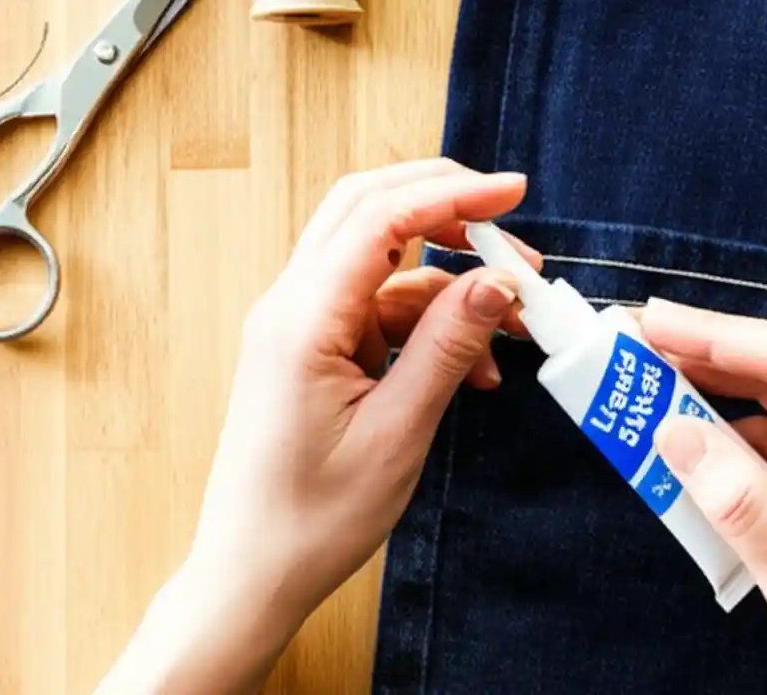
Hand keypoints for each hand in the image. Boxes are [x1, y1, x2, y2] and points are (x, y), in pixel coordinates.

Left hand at [98, 158, 536, 692]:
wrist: (253, 573)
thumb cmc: (313, 518)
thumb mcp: (397, 433)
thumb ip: (446, 347)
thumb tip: (495, 282)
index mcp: (302, 319)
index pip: (380, 217)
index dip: (452, 194)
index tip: (513, 192)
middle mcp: (292, 307)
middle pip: (371, 213)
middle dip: (449, 213)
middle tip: (514, 241)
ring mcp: (300, 327)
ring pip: (385, 267)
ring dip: (451, 285)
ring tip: (513, 326)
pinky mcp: (313, 351)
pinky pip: (381, 313)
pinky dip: (431, 327)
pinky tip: (474, 372)